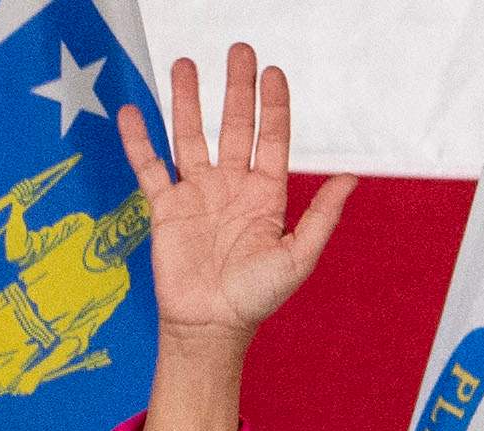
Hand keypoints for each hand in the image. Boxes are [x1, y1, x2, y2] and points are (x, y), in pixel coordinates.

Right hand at [115, 46, 355, 343]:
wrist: (209, 327)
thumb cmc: (256, 298)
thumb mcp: (297, 257)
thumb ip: (322, 216)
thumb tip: (351, 178)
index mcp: (265, 195)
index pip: (271, 138)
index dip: (272, 106)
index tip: (272, 72)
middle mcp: (231, 186)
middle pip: (232, 126)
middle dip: (236, 89)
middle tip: (239, 50)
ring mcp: (196, 193)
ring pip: (189, 135)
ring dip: (187, 100)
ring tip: (184, 64)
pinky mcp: (165, 207)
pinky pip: (149, 166)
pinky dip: (138, 140)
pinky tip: (132, 111)